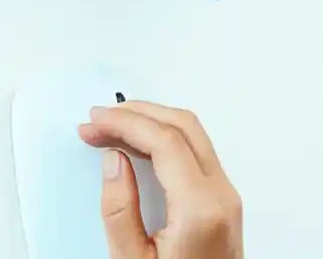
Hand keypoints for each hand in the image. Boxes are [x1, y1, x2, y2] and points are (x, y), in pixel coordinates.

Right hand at [79, 101, 242, 258]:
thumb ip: (119, 208)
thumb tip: (114, 161)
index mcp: (200, 209)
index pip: (164, 140)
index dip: (125, 122)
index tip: (96, 120)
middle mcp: (222, 197)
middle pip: (183, 126)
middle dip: (136, 113)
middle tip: (98, 120)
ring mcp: (227, 199)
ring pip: (192, 134)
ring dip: (150, 122)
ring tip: (111, 130)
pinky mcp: (223, 203)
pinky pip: (195, 152)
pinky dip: (163, 139)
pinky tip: (136, 146)